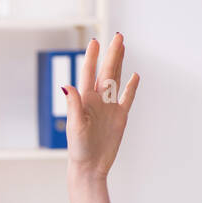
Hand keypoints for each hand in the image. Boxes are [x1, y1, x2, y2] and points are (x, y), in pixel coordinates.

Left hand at [63, 33, 139, 179]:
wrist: (90, 166)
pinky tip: (134, 76)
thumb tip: (67, 85)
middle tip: (118, 36)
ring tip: (122, 47)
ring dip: (119, 64)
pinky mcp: (120, 117)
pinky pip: (127, 98)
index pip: (89, 73)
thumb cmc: (78, 148)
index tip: (95, 41)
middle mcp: (97, 100)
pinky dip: (131, 87)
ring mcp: (109, 107)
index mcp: (85, 100)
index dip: (92, 57)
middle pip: (106, 72)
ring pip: (116, 80)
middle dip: (112, 54)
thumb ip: (73, 104)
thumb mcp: (75, 125)